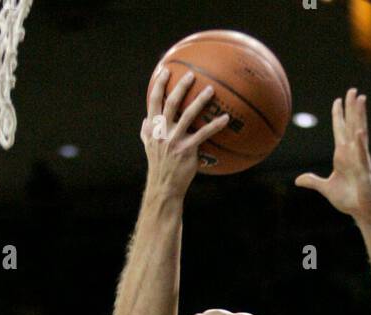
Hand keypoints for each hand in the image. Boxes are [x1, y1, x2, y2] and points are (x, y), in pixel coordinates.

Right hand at [142, 68, 229, 197]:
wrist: (164, 187)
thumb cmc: (159, 167)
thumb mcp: (148, 148)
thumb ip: (146, 133)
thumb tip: (145, 120)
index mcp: (152, 129)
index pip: (153, 102)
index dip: (159, 85)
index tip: (165, 70)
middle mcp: (162, 132)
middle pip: (170, 104)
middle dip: (180, 87)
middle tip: (191, 75)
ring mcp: (174, 141)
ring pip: (188, 115)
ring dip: (200, 101)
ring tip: (210, 90)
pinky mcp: (187, 150)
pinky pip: (203, 134)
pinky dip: (215, 125)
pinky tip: (225, 118)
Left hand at [295, 89, 370, 224]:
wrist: (362, 211)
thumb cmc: (349, 199)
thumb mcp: (326, 188)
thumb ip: (313, 181)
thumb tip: (298, 180)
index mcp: (343, 155)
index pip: (341, 130)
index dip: (339, 115)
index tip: (338, 100)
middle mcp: (353, 153)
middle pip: (352, 125)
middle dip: (351, 108)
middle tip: (352, 90)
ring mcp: (360, 160)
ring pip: (359, 133)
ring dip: (359, 116)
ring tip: (361, 99)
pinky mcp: (364, 171)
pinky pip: (361, 155)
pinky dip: (360, 144)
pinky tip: (360, 132)